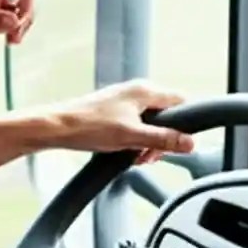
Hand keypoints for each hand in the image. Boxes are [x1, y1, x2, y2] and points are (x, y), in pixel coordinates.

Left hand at [36, 80, 196, 163]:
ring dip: (148, 142)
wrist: (57, 128)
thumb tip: (190, 143)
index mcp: (145, 91)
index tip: (177, 143)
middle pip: (167, 115)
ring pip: (151, 123)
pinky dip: (135, 140)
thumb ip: (163, 139)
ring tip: (135, 156)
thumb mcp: (132, 136)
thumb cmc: (90, 127)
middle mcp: (137, 91)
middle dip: (162, 138)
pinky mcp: (115, 111)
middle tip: (149, 156)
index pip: (181, 102)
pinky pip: (136, 125)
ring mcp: (125, 101)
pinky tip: (126, 152)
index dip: (184, 124)